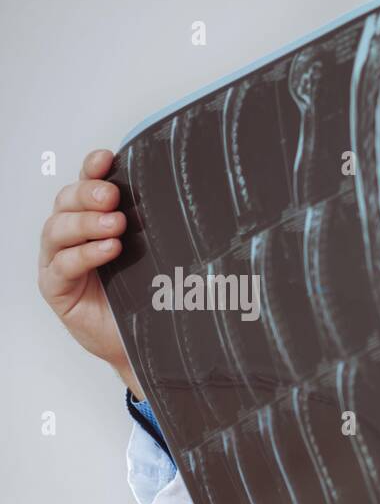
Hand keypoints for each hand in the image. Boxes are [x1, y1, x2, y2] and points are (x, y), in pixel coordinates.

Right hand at [37, 148, 141, 398]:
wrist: (149, 345)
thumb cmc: (152, 297)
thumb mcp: (162, 256)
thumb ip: (163, 229)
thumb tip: (200, 199)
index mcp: (95, 220)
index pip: (87, 185)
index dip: (92, 168)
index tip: (108, 158)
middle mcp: (73, 236)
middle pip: (66, 201)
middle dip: (87, 193)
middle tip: (113, 196)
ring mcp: (59, 261)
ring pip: (58, 229)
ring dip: (85, 222)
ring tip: (115, 224)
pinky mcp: (56, 288)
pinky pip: (61, 265)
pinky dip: (84, 254)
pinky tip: (107, 250)